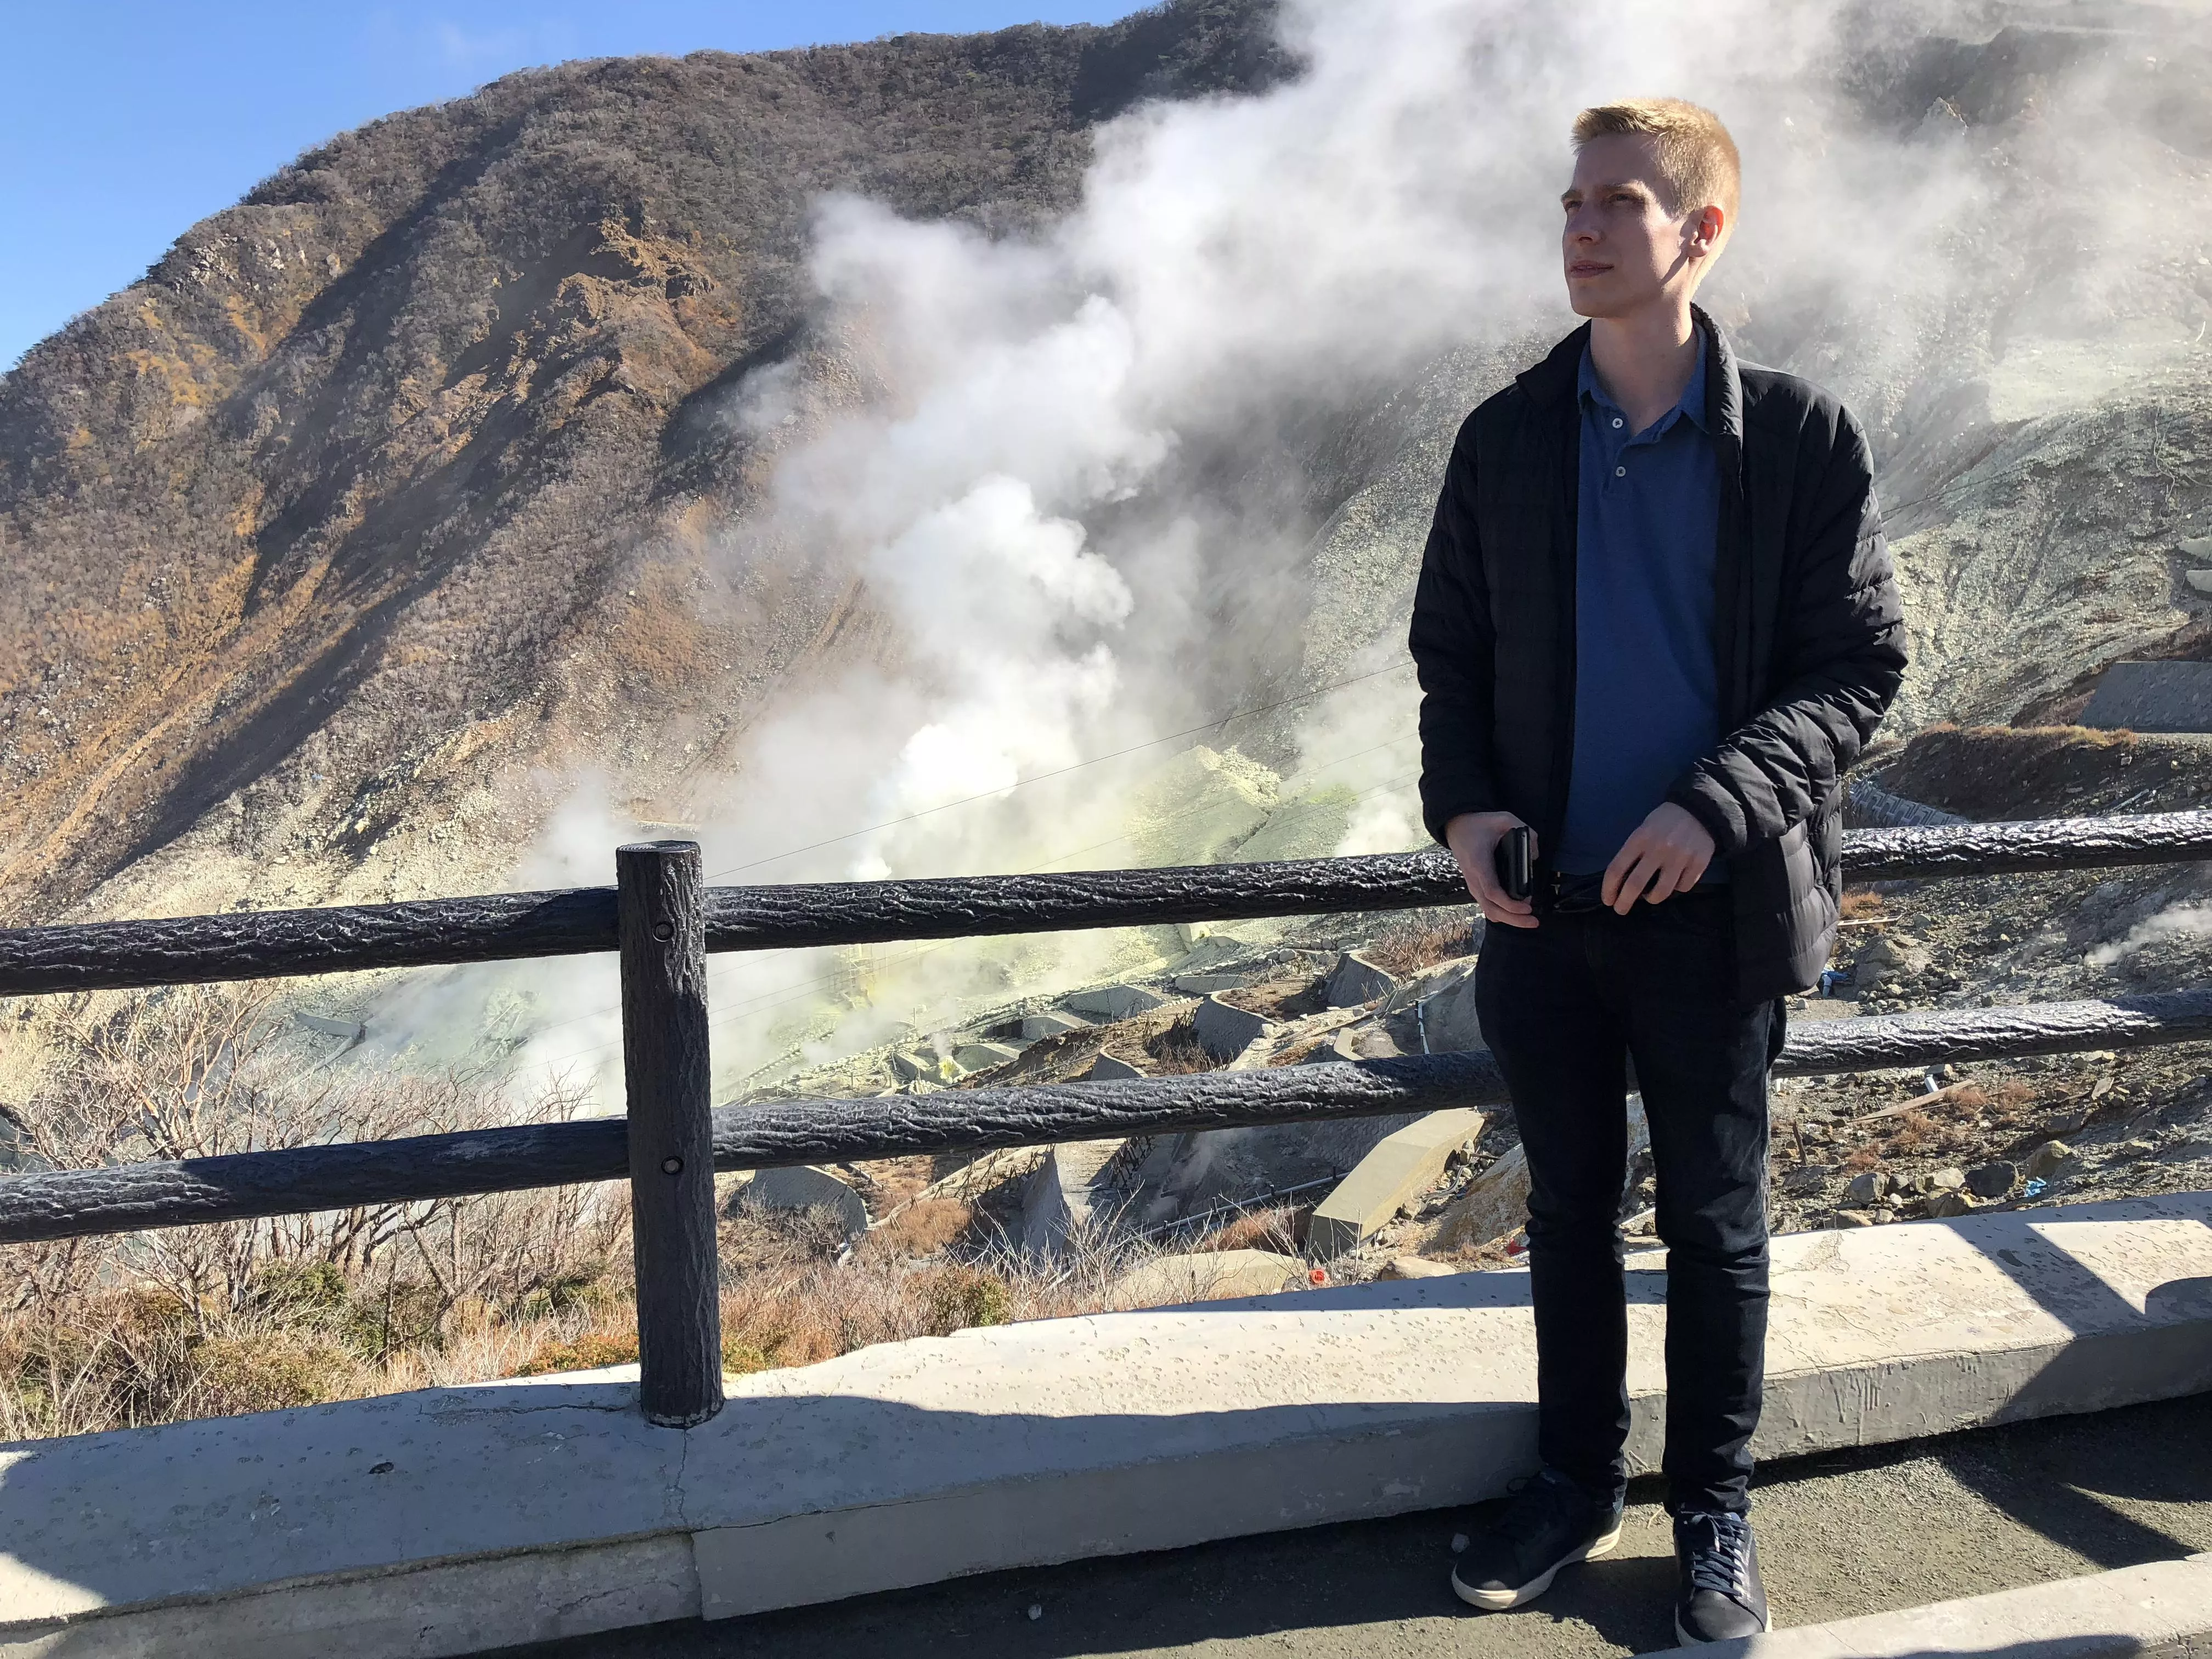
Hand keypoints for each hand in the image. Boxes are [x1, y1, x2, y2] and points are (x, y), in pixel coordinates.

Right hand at [1444, 811, 1538, 928]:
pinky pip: (1487, 906)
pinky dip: (1502, 913)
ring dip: (1509, 919)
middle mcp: (1474, 879)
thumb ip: (1525, 832)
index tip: (1528, 907)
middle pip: (1491, 909)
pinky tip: (1515, 912)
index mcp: (1480, 865)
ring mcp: (1474, 885)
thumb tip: (1535, 854)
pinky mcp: (1476, 886)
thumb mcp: (1504, 819)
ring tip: (1527, 918)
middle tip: (1533, 921)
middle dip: (1513, 920)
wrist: (1457, 827)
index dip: (1510, 905)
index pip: (1493, 893)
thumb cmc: (1479, 824)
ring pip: (1489, 911)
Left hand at [1601, 802, 1715, 913]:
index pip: (1617, 869)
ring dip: (1651, 899)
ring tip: (1649, 896)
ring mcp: (1680, 856)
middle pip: (1635, 885)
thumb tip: (1622, 883)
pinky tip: (1674, 880)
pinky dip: (1676, 888)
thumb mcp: (1643, 830)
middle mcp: (1658, 848)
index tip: (1608, 900)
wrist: (1698, 809)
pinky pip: (1683, 887)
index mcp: (1640, 838)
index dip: (1609, 889)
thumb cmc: (1664, 823)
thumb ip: (1633, 853)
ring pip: (1661, 892)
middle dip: (1624, 902)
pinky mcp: (1698, 863)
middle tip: (1621, 910)